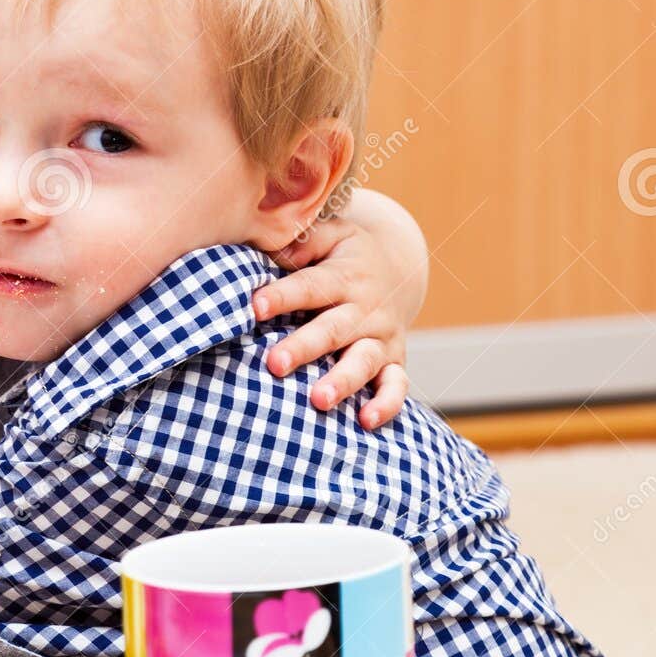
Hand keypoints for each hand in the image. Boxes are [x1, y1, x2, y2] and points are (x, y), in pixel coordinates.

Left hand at [252, 220, 413, 429]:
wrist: (400, 271)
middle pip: (333, 329)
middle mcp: (366, 309)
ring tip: (319, 400)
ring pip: (363, 361)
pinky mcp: (395, 361)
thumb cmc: (347, 257)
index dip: (284, 296)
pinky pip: (396, 386)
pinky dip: (385, 405)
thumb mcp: (333, 235)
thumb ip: (304, 241)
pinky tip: (365, 421)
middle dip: (304, 348)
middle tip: (274, 364)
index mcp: (344, 276)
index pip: (311, 286)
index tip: (255, 306)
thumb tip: (272, 248)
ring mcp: (382, 337)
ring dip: (342, 381)